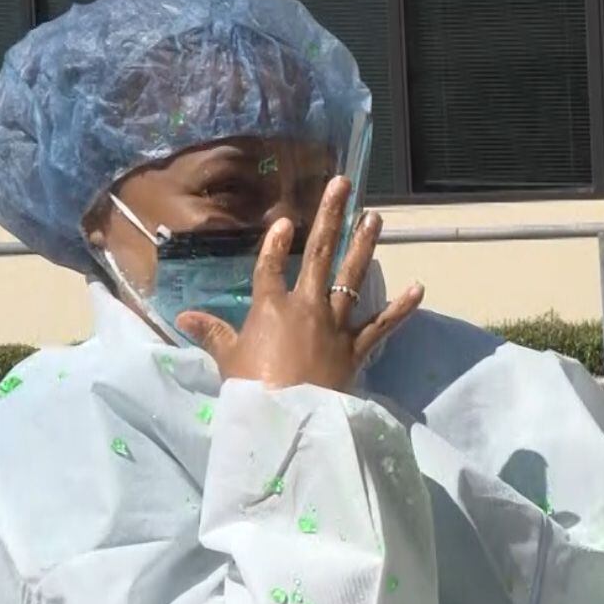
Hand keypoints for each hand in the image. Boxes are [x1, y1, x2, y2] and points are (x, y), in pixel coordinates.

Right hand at [178, 177, 422, 389]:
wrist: (287, 417)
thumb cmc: (251, 389)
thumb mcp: (227, 359)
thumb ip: (213, 334)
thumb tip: (184, 317)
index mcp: (270, 307)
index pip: (269, 267)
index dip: (273, 244)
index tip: (283, 221)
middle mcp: (306, 306)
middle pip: (319, 254)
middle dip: (331, 217)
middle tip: (343, 185)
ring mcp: (335, 324)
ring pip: (352, 277)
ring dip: (364, 245)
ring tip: (375, 217)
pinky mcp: (356, 347)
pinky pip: (382, 324)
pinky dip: (402, 308)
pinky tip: (419, 288)